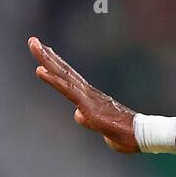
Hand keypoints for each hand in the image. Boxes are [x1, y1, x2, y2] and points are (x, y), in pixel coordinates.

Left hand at [28, 36, 137, 152]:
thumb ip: (88, 121)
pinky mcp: (87, 105)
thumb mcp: (103, 130)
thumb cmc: (128, 135)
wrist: (142, 136)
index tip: (46, 52)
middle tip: (33, 41)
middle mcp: (89, 94)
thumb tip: (77, 114)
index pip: (71, 80)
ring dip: (46, 60)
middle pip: (65, 72)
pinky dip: (53, 80)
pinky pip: (67, 90)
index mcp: (92, 100)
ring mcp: (88, 98)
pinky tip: (40, 70)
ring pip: (63, 76)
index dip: (57, 66)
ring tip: (33, 44)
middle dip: (48, 56)